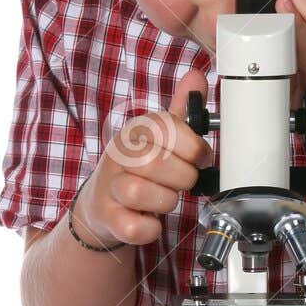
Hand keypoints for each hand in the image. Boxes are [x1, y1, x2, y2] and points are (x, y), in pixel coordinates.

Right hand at [73, 70, 212, 248]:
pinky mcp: (107, 217)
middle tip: (183, 181)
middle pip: (155, 162)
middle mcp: (118, 155)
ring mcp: (109, 186)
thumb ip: (180, 111)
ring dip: (165, 201)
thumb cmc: (139, 169)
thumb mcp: (159, 137)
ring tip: (165, 198)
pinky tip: (151, 220)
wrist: (103, 204)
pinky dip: (150, 229)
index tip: (201, 157)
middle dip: (182, 177)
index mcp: (136, 131)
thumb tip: (196, 76)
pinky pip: (134, 227)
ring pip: (140, 193)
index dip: (193, 145)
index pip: (166, 127)